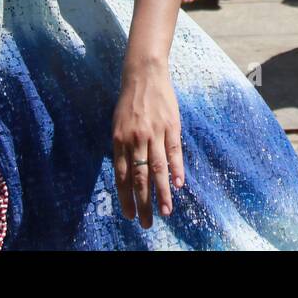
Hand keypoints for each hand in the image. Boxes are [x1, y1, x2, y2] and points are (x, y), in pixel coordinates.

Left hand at [112, 61, 184, 227]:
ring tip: (166, 211)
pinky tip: (178, 185)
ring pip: (158, 168)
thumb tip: (126, 175)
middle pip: (140, 177)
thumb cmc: (130, 102)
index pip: (122, 176)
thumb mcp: (118, 125)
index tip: (129, 215)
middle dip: (143, 203)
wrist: (144, 73)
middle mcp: (135, 139)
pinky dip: (177, 169)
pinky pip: (173, 151)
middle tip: (147, 223)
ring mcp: (154, 132)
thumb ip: (122, 149)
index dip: (125, 197)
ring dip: (162, 193)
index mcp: (119, 140)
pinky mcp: (171, 125)